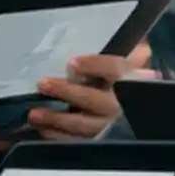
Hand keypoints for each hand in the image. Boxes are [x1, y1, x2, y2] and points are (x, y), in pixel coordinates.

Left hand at [27, 44, 156, 140]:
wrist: (139, 109)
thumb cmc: (125, 77)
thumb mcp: (130, 58)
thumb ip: (125, 46)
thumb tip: (123, 33)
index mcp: (131, 78)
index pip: (115, 70)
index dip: (94, 65)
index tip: (72, 63)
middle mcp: (121, 105)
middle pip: (95, 100)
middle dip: (67, 92)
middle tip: (43, 84)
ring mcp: (110, 126)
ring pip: (84, 125)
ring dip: (57, 119)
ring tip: (35, 114)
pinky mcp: (98, 142)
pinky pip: (78, 142)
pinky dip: (58, 136)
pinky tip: (42, 129)